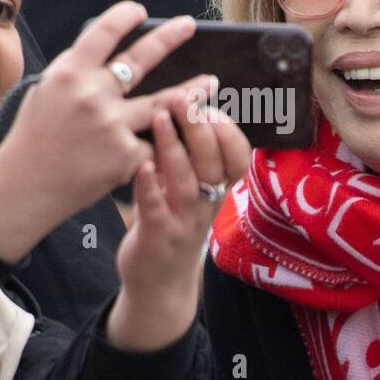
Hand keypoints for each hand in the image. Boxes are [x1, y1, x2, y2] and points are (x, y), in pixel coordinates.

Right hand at [0, 1, 212, 262]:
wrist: (24, 187)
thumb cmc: (32, 138)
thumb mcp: (45, 92)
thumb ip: (76, 72)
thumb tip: (107, 51)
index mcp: (68, 73)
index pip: (104, 32)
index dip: (124, 16)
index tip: (140, 11)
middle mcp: (91, 95)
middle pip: (141, 58)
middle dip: (169, 38)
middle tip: (188, 25)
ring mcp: (112, 126)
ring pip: (164, 102)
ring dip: (191, 91)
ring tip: (210, 82)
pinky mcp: (126, 157)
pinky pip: (153, 142)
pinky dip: (162, 141)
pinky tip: (176, 139)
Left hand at [107, 92, 250, 351]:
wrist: (158, 284)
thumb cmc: (172, 222)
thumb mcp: (191, 188)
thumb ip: (193, 153)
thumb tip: (192, 100)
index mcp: (217, 188)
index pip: (238, 155)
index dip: (227, 128)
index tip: (208, 101)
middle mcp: (206, 203)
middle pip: (213, 161)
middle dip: (200, 126)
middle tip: (182, 96)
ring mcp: (183, 221)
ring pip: (187, 181)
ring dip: (174, 147)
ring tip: (159, 116)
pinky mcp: (157, 237)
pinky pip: (156, 208)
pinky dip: (149, 185)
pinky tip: (141, 164)